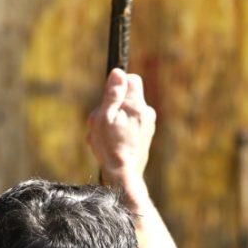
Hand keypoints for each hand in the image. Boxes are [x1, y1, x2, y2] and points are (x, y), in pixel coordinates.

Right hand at [86, 69, 155, 191]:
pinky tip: (109, 144)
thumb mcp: (104, 117)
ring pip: (125, 113)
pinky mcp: (145, 136)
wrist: (123, 175)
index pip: (131, 79)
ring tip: (101, 137)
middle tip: (99, 123)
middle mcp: (146, 112)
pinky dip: (118, 131)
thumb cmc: (110, 147)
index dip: (116, 86)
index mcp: (138, 105)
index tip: (107, 100)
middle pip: (126, 98)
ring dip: (111, 121)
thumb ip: (112, 94)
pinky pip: (129, 125)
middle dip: (110, 107)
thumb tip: (118, 72)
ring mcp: (147, 125)